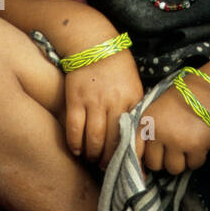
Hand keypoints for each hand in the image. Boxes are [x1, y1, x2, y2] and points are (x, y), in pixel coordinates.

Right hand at [63, 50, 143, 169]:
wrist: (93, 44)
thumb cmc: (117, 66)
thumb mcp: (133, 84)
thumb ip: (133, 107)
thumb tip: (134, 135)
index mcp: (132, 99)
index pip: (132, 134)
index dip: (129, 153)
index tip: (128, 165)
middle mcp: (114, 102)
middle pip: (112, 141)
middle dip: (109, 159)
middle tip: (106, 166)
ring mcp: (93, 101)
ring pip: (94, 138)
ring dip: (92, 154)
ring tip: (92, 159)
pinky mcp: (75, 99)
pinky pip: (74, 128)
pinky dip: (75, 144)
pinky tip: (77, 150)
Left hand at [134, 85, 209, 176]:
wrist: (208, 90)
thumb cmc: (181, 99)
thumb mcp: (156, 109)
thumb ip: (148, 130)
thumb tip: (142, 158)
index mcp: (146, 122)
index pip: (135, 151)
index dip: (138, 164)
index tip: (143, 173)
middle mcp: (159, 133)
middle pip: (155, 164)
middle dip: (164, 160)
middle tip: (173, 151)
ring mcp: (178, 141)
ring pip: (174, 168)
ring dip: (181, 162)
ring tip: (186, 148)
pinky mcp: (196, 146)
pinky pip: (194, 164)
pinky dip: (197, 158)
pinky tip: (199, 144)